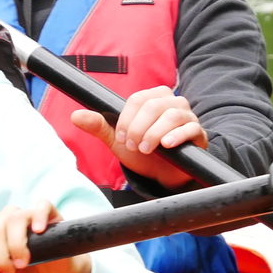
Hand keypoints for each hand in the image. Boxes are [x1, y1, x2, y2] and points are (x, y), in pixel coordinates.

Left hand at [71, 85, 207, 187]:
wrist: (162, 174)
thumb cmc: (141, 152)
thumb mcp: (117, 140)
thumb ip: (98, 126)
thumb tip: (74, 116)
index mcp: (153, 98)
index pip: (137, 99)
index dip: (126, 119)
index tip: (121, 137)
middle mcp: (172, 102)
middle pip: (154, 105)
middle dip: (139, 128)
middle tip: (133, 146)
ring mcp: (188, 116)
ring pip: (172, 115)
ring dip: (154, 133)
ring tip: (146, 149)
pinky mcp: (198, 133)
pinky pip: (191, 128)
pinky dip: (177, 136)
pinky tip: (166, 145)